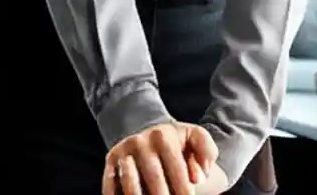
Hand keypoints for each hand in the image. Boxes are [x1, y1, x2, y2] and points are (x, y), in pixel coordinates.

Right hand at [102, 121, 216, 194]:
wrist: (149, 131)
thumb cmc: (177, 142)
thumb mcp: (195, 137)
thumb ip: (206, 151)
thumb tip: (198, 176)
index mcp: (164, 136)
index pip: (175, 166)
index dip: (183, 186)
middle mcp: (141, 141)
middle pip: (153, 176)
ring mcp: (124, 151)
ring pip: (129, 181)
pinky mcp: (111, 160)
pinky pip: (110, 182)